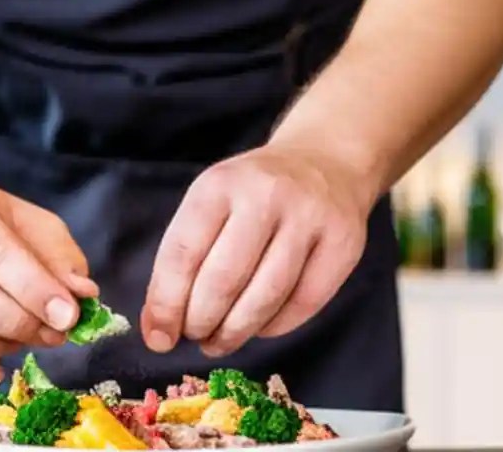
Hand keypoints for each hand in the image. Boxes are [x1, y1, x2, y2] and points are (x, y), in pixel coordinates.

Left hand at [141, 144, 374, 356]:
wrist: (325, 162)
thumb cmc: (254, 193)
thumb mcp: (212, 202)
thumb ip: (183, 257)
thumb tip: (158, 328)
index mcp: (220, 184)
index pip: (183, 253)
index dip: (166, 303)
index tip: (159, 337)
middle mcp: (265, 196)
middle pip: (223, 280)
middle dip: (201, 322)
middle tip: (194, 336)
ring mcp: (309, 218)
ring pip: (265, 297)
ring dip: (235, 332)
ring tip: (220, 341)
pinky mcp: (343, 244)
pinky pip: (303, 304)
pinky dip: (274, 327)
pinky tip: (259, 327)